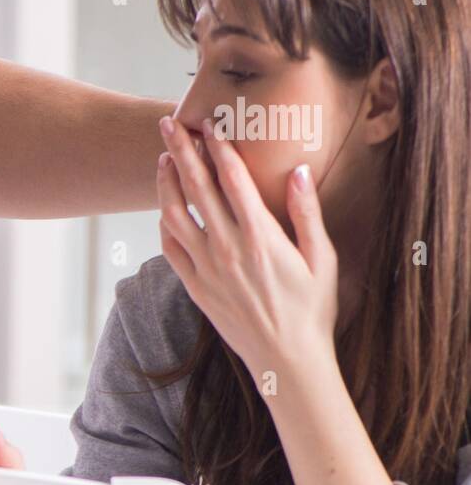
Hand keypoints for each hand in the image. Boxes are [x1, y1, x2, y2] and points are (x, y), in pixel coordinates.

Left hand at [156, 115, 338, 380]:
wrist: (286, 361)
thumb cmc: (312, 310)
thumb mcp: (321, 258)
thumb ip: (307, 213)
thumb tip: (298, 171)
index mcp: (260, 236)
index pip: (232, 180)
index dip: (218, 148)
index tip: (208, 124)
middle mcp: (227, 248)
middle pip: (196, 188)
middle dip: (181, 151)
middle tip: (168, 124)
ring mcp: (206, 268)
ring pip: (174, 215)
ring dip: (166, 184)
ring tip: (162, 159)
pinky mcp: (194, 286)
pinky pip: (170, 248)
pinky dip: (165, 224)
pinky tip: (166, 208)